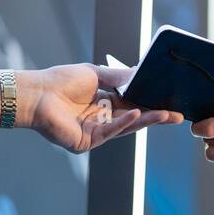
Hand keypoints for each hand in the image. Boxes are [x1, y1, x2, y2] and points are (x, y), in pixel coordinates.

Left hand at [20, 64, 184, 152]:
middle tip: (178, 116)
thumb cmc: (59, 81)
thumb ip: (118, 77)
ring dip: (146, 120)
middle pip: (133, 118)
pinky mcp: (87, 141)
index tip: (170, 101)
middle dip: (155, 116)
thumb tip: (140, 73)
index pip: (132, 104)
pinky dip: (124, 123)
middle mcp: (101, 119)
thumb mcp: (94, 73)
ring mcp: (95, 132)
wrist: (36, 93)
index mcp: (103, 103)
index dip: (151, 103)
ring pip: (126, 126)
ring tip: (167, 115)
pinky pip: (110, 132)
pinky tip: (138, 113)